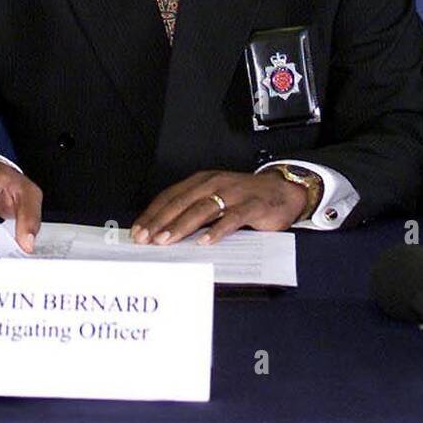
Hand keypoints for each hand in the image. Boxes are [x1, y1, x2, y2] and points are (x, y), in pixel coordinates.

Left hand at [131, 169, 309, 246]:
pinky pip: (232, 218)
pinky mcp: (252, 206)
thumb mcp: (216, 198)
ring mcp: (234, 194)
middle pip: (182, 202)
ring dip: (182, 225)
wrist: (284, 191)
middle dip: (161, 221)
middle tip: (146, 239)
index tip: (138, 231)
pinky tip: (206, 242)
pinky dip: (218, 230)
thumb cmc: (245, 198)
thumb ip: (194, 210)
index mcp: (203, 181)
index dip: (152, 214)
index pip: (171, 196)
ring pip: (203, 209)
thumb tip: (163, 232)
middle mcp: (215, 183)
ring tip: (166, 240)